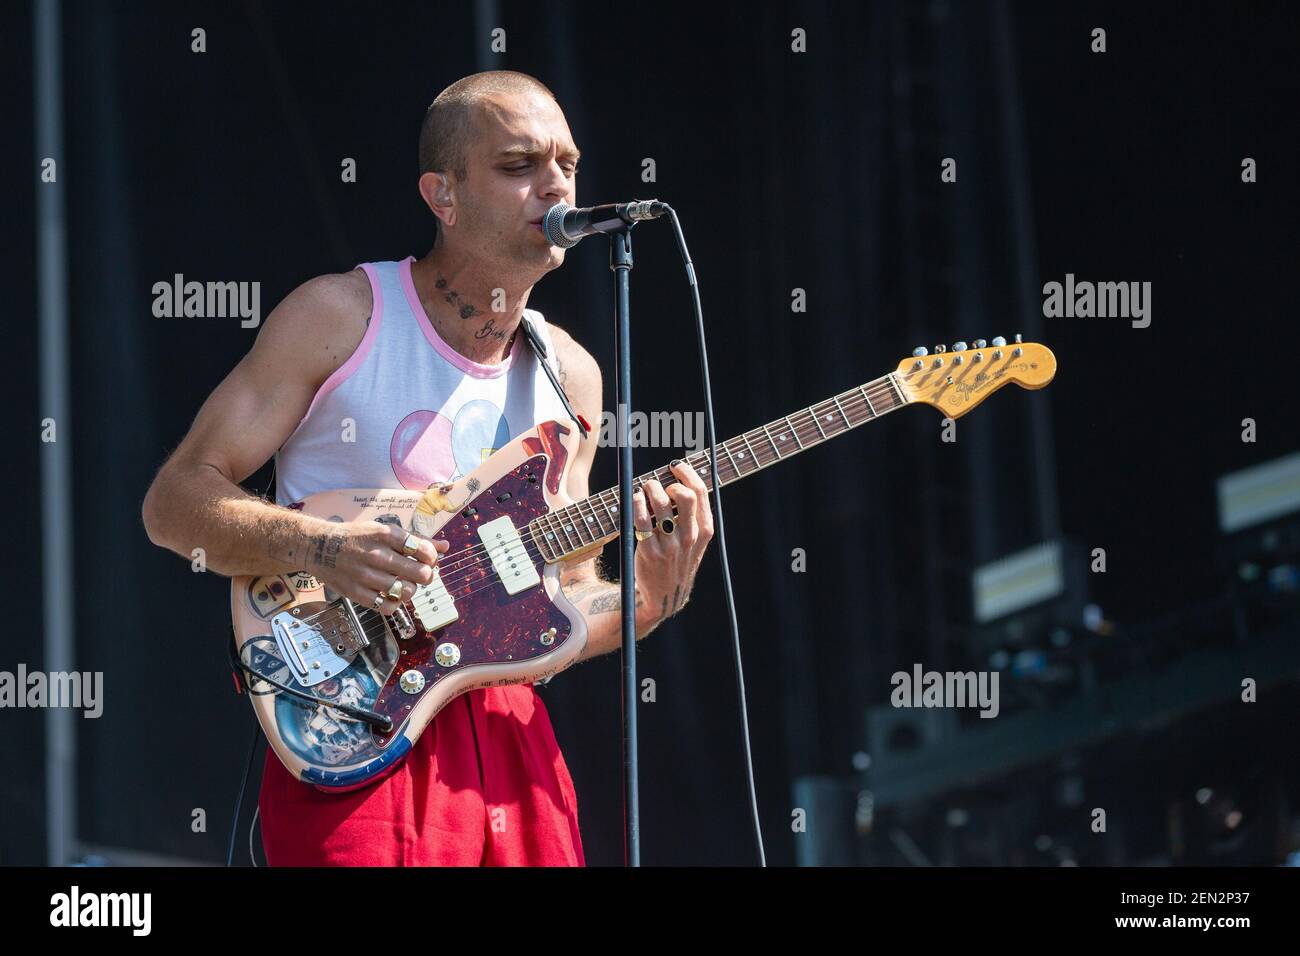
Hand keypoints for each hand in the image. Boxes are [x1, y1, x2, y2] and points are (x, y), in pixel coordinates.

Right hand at [302, 519, 448, 614]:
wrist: (319, 547)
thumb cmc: (357, 538)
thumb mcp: (384, 531)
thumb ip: (416, 539)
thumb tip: (446, 546)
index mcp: (385, 535)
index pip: (422, 550)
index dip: (432, 557)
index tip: (427, 558)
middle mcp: (376, 555)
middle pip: (420, 573)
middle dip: (426, 575)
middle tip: (420, 574)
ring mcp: (365, 575)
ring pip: (406, 592)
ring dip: (411, 590)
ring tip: (405, 584)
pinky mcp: (356, 593)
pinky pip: (387, 607)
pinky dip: (395, 604)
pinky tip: (391, 595)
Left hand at [631, 459, 714, 622]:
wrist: (665, 596)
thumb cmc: (679, 561)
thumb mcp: (696, 542)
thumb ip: (694, 516)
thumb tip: (683, 480)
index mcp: (705, 531)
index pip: (701, 492)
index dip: (688, 473)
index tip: (676, 466)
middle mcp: (689, 537)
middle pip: (686, 495)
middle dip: (669, 481)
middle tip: (659, 482)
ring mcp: (670, 545)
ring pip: (662, 504)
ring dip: (650, 488)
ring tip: (645, 488)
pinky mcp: (650, 552)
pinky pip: (642, 519)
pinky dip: (638, 502)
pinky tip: (636, 499)